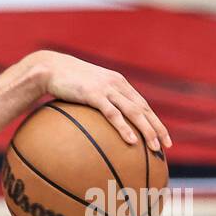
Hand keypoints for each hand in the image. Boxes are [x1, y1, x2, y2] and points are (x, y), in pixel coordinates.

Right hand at [28, 50, 170, 150]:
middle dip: (157, 128)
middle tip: (166, 146)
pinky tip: (131, 141)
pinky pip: (113, 114)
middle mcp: (118, 84)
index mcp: (118, 83)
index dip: (154, 120)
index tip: (162, 136)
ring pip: (134, 111)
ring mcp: (107, 88)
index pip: (142, 104)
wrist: (50, 68)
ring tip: (154, 147)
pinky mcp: (94, 94)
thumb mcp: (84, 91)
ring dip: (147, 130)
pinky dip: (124, 127)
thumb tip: (95, 125)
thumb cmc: (64, 82)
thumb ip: (94, 102)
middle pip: (144, 109)